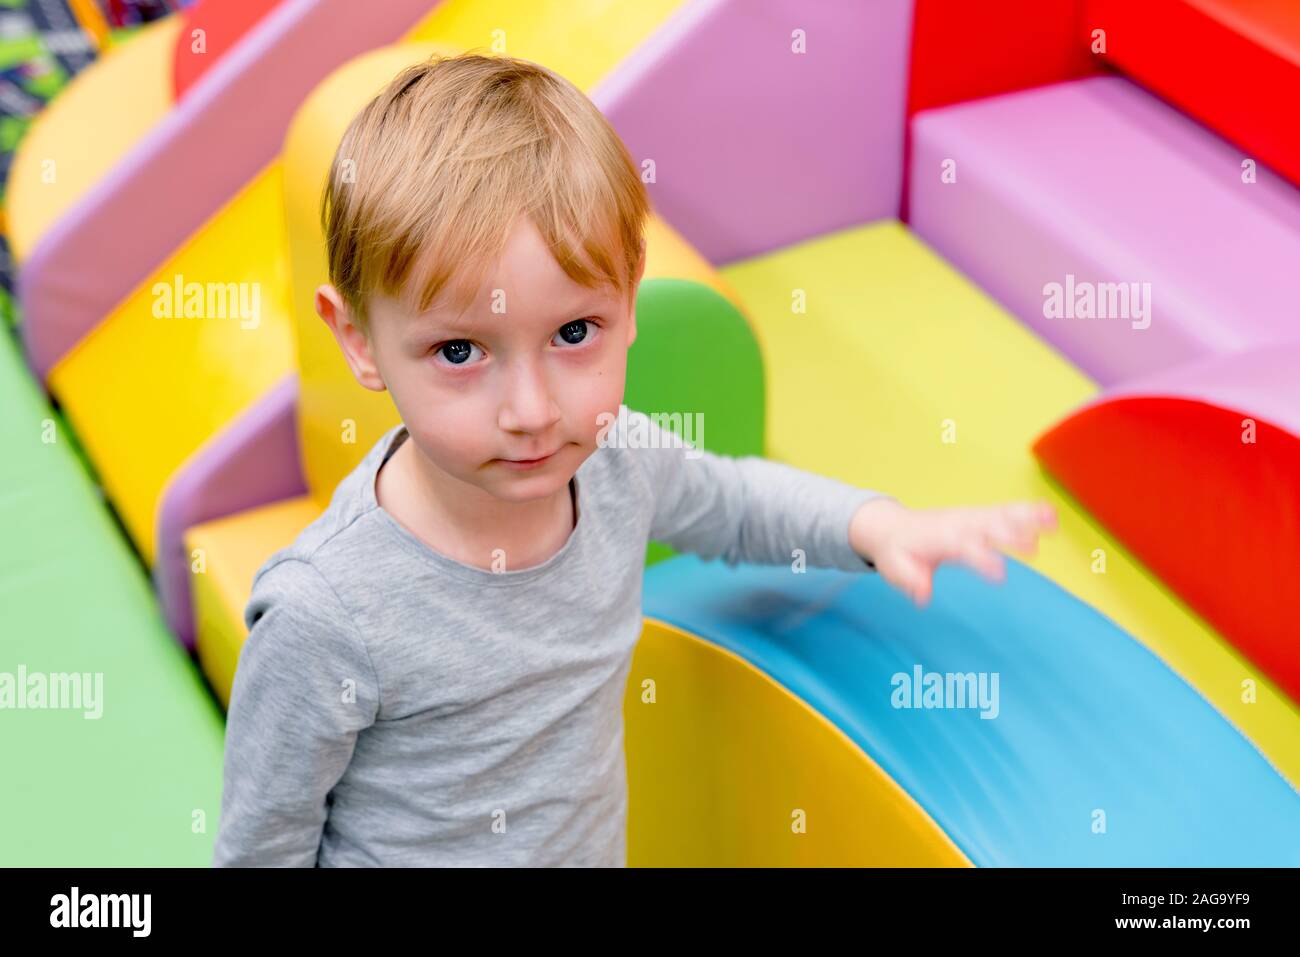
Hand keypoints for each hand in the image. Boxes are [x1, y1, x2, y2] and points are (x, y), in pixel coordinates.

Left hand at [849, 497, 1057, 607]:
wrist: (892, 527)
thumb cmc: (897, 551)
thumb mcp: (895, 568)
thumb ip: (910, 580)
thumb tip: (923, 596)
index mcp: (940, 538)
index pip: (964, 548)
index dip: (982, 559)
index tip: (1001, 574)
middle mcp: (959, 524)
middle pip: (988, 527)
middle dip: (1009, 535)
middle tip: (1033, 548)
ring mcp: (971, 517)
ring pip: (1002, 514)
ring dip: (1027, 517)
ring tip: (1053, 523)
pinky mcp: (980, 516)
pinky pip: (1006, 512)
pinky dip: (1028, 511)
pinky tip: (1052, 516)